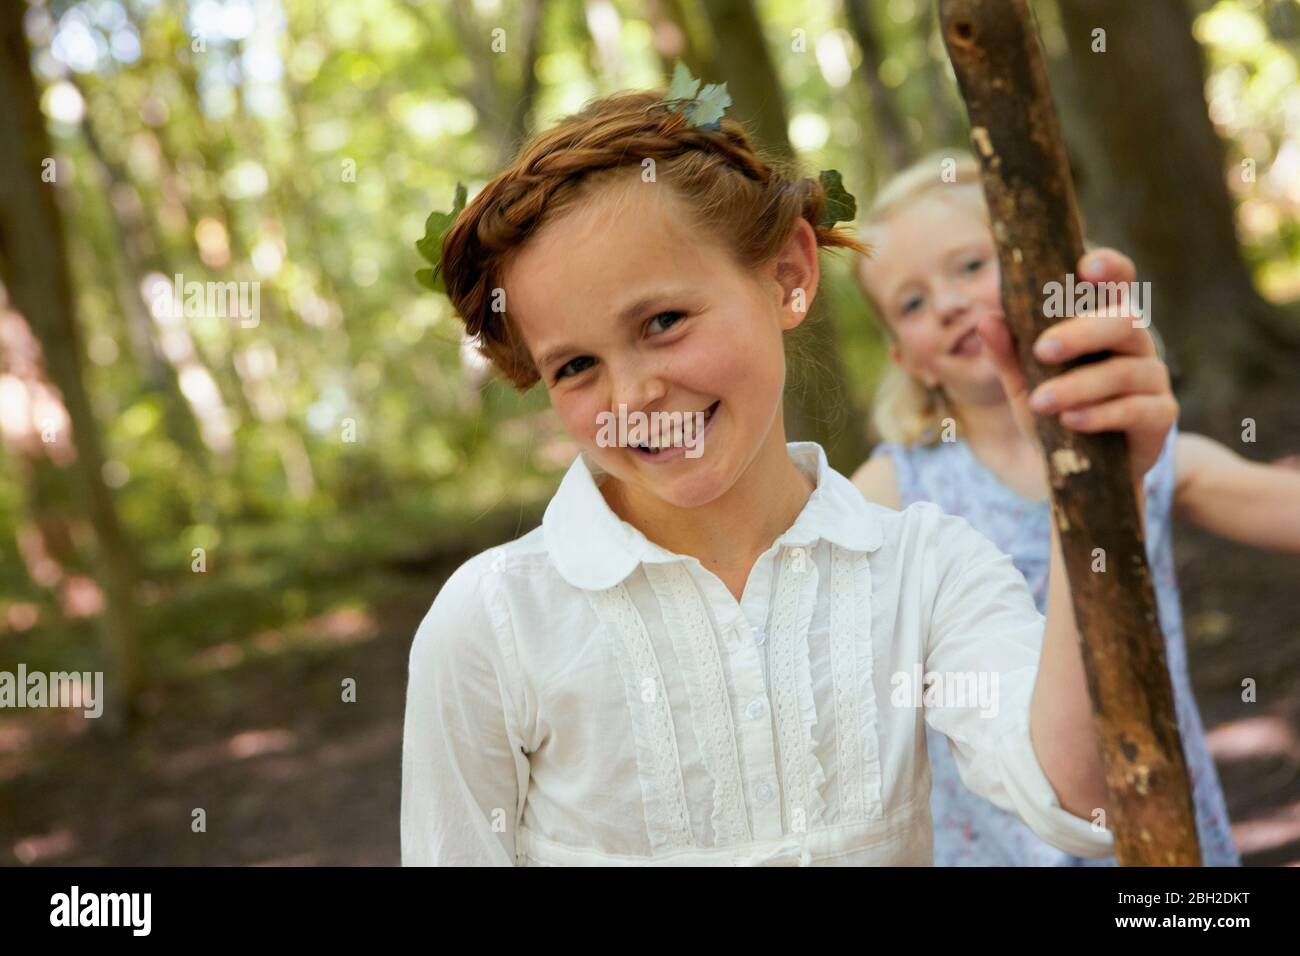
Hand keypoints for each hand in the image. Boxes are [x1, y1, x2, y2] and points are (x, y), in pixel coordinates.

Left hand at [975, 248, 1176, 486]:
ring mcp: (1153, 379)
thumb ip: (1008, 354)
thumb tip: (986, 319)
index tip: (1085, 265)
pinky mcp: (1161, 416)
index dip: (1111, 268)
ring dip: (1078, 386)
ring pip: (1124, 371)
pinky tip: (1071, 421)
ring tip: (1041, 402)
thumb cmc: (1056, 412)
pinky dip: (1099, 414)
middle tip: (1042, 350)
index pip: (1119, 283)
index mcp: (1105, 324)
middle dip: (1082, 332)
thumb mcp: (1024, 384)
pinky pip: (1135, 409)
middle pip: (1125, 321)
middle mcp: (1136, 345)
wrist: (1083, 472)